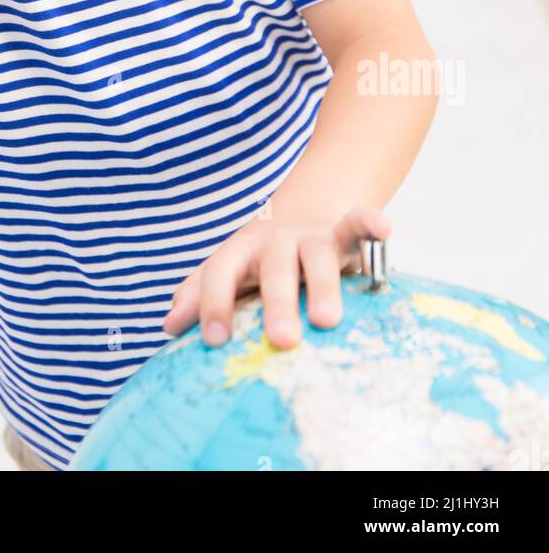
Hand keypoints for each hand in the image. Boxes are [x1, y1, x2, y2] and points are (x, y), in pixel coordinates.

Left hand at [161, 206, 391, 350]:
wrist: (304, 211)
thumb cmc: (261, 260)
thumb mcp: (230, 271)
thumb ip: (200, 294)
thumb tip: (169, 326)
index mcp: (240, 251)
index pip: (219, 272)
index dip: (215, 303)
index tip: (214, 341)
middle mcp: (273, 240)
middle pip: (273, 270)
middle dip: (277, 304)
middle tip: (281, 341)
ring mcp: (310, 234)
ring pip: (317, 256)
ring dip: (322, 285)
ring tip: (326, 319)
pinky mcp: (342, 231)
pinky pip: (357, 223)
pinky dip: (370, 222)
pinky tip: (383, 228)